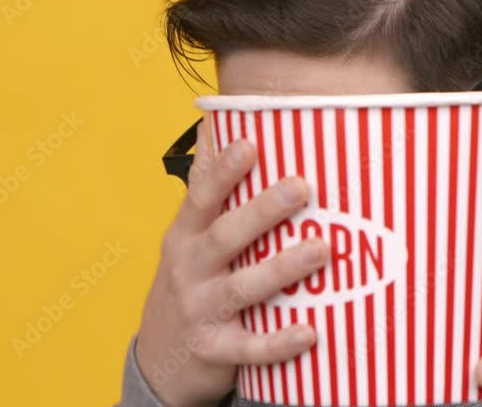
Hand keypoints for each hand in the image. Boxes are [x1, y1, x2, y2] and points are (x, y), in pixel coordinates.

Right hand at [136, 118, 329, 406]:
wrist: (161, 359)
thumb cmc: (189, 281)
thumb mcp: (186, 235)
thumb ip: (205, 188)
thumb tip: (213, 122)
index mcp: (186, 236)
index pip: (201, 197)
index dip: (224, 171)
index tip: (250, 144)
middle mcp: (190, 271)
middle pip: (225, 237)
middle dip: (261, 212)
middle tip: (301, 187)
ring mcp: (201, 312)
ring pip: (242, 289)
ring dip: (281, 269)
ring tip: (320, 249)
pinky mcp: (216, 351)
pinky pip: (251, 348)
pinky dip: (279, 342)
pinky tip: (310, 330)